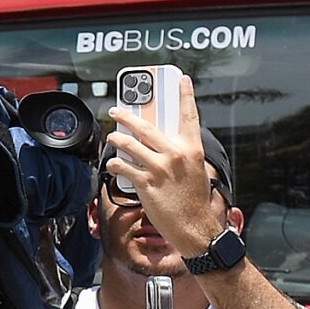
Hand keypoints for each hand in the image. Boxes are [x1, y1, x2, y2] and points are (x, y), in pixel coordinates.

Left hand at [104, 79, 220, 261]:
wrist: (196, 228)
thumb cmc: (196, 201)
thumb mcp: (197, 171)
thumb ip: (182, 154)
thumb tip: (164, 143)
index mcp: (192, 150)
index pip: (189, 116)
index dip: (185, 95)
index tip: (182, 79)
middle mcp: (176, 155)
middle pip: (146, 127)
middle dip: (127, 116)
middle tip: (117, 111)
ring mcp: (160, 168)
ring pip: (130, 144)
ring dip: (117, 139)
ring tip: (112, 138)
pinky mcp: (146, 183)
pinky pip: (124, 166)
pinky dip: (116, 163)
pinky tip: (115, 163)